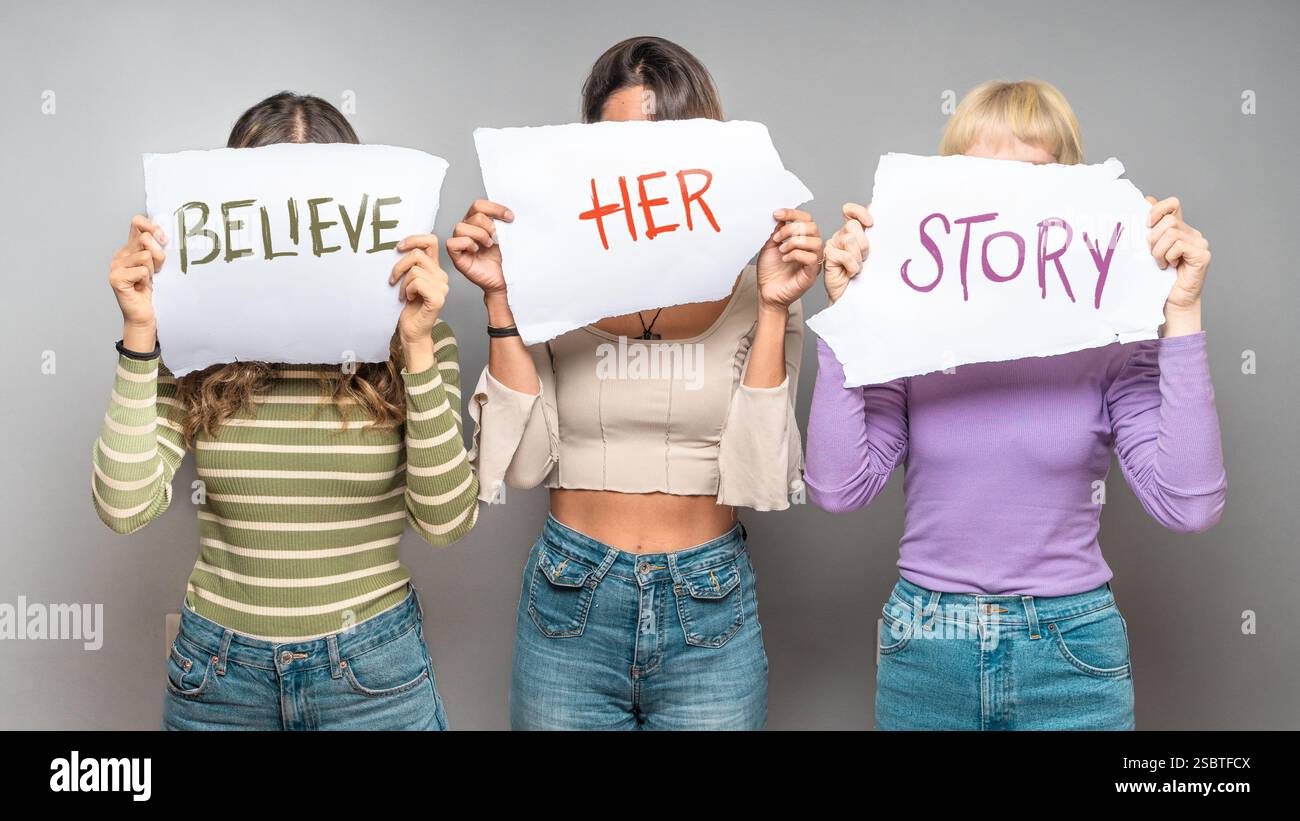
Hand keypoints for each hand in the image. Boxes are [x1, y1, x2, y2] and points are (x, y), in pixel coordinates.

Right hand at [109, 216, 165, 341]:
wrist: (144, 315)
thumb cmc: (153, 290)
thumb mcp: (158, 265)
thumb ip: (157, 247)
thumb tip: (162, 231)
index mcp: (129, 248)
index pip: (138, 222)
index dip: (153, 227)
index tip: (164, 239)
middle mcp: (120, 255)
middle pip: (145, 238)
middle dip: (159, 255)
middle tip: (156, 270)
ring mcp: (115, 266)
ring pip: (146, 256)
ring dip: (153, 271)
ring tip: (147, 281)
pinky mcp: (116, 278)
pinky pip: (142, 271)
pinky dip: (147, 280)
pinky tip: (141, 288)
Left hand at [391, 234, 449, 347]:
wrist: (412, 330)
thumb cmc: (407, 307)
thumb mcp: (407, 280)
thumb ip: (409, 263)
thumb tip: (398, 246)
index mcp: (435, 269)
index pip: (431, 241)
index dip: (414, 239)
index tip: (398, 248)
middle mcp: (442, 276)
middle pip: (417, 255)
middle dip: (399, 266)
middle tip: (393, 280)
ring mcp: (442, 288)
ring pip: (415, 270)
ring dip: (403, 283)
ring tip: (403, 294)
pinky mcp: (438, 298)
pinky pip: (417, 283)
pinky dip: (407, 290)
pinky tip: (408, 299)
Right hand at [447, 199, 512, 294]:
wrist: (501, 278)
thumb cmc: (502, 259)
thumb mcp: (505, 237)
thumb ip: (502, 224)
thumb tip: (507, 214)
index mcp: (477, 222)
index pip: (480, 205)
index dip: (495, 208)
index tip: (510, 218)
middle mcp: (467, 229)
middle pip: (474, 214)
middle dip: (489, 225)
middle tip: (498, 238)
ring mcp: (460, 241)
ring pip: (461, 227)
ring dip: (479, 235)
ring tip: (488, 245)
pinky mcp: (456, 255)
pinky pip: (453, 243)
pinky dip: (466, 244)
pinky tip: (476, 250)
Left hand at [756, 208, 821, 309]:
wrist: (766, 292)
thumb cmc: (769, 272)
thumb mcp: (770, 246)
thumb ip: (778, 232)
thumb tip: (782, 218)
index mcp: (802, 239)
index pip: (806, 219)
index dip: (793, 213)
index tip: (776, 214)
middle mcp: (810, 248)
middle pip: (813, 227)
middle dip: (792, 228)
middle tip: (777, 238)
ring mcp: (813, 261)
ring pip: (816, 241)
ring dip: (795, 242)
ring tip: (781, 250)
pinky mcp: (811, 273)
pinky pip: (812, 258)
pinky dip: (796, 255)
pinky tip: (785, 259)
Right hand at [823, 203, 871, 303]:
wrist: (853, 296)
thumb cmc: (865, 276)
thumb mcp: (875, 253)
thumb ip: (876, 237)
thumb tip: (887, 222)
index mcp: (853, 231)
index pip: (852, 211)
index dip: (859, 212)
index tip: (870, 223)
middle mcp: (841, 235)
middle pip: (852, 226)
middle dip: (863, 243)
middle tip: (865, 258)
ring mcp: (833, 245)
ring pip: (850, 239)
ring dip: (858, 257)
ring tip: (858, 267)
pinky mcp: (828, 256)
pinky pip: (845, 255)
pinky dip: (852, 266)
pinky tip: (851, 273)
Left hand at [1146, 196, 1209, 335]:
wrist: (1171, 301)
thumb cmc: (1157, 278)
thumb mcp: (1147, 249)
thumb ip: (1149, 227)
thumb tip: (1145, 200)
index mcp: (1178, 228)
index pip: (1172, 203)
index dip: (1156, 210)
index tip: (1146, 225)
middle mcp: (1191, 233)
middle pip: (1168, 220)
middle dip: (1153, 238)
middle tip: (1153, 255)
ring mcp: (1199, 243)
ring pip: (1171, 232)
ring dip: (1158, 251)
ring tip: (1161, 263)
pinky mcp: (1202, 255)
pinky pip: (1179, 245)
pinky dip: (1168, 256)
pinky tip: (1170, 267)